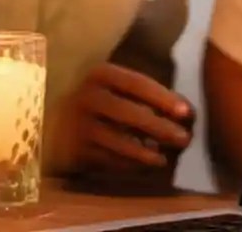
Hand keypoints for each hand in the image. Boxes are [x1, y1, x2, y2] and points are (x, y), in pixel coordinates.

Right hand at [56, 63, 193, 173]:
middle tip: (184, 139)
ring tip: (164, 159)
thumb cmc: (100, 102)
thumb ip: (146, 96)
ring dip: (145, 152)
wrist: (54, 123)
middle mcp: (87, 96)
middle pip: (129, 113)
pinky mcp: (73, 150)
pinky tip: (144, 165)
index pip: (137, 84)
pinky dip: (128, 164)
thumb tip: (186, 111)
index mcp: (101, 74)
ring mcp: (77, 124)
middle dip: (159, 128)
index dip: (164, 98)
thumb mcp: (116, 88)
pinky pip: (107, 159)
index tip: (187, 112)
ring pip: (117, 141)